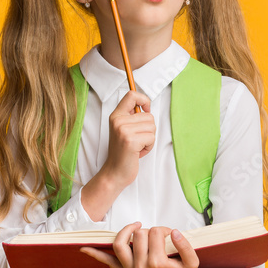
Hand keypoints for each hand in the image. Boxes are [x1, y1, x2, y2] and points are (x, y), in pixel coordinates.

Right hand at [80, 90, 153, 220]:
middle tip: (137, 140)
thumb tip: (146, 106)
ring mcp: (124, 131)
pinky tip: (138, 152)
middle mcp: (118, 121)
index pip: (132, 95)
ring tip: (137, 146)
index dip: (144, 100)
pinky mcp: (131, 141)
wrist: (114, 172)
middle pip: (149, 116)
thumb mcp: (123, 130)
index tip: (146, 109)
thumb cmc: (123, 152)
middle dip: (149, 130)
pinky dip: (149, 146)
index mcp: (116, 116)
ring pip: (152, 127)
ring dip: (149, 139)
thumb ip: (132, 117)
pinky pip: (152, 138)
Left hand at [80, 223, 212, 267]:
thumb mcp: (192, 261)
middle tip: (159, 237)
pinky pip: (108, 262)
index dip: (165, 229)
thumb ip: (185, 246)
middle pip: (139, 234)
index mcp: (157, 263)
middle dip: (150, 230)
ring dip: (126, 231)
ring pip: (120, 243)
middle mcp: (140, 267)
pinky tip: (83, 248)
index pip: (155, 233)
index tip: (171, 235)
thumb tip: (174, 232)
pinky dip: (96, 254)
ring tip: (136, 228)